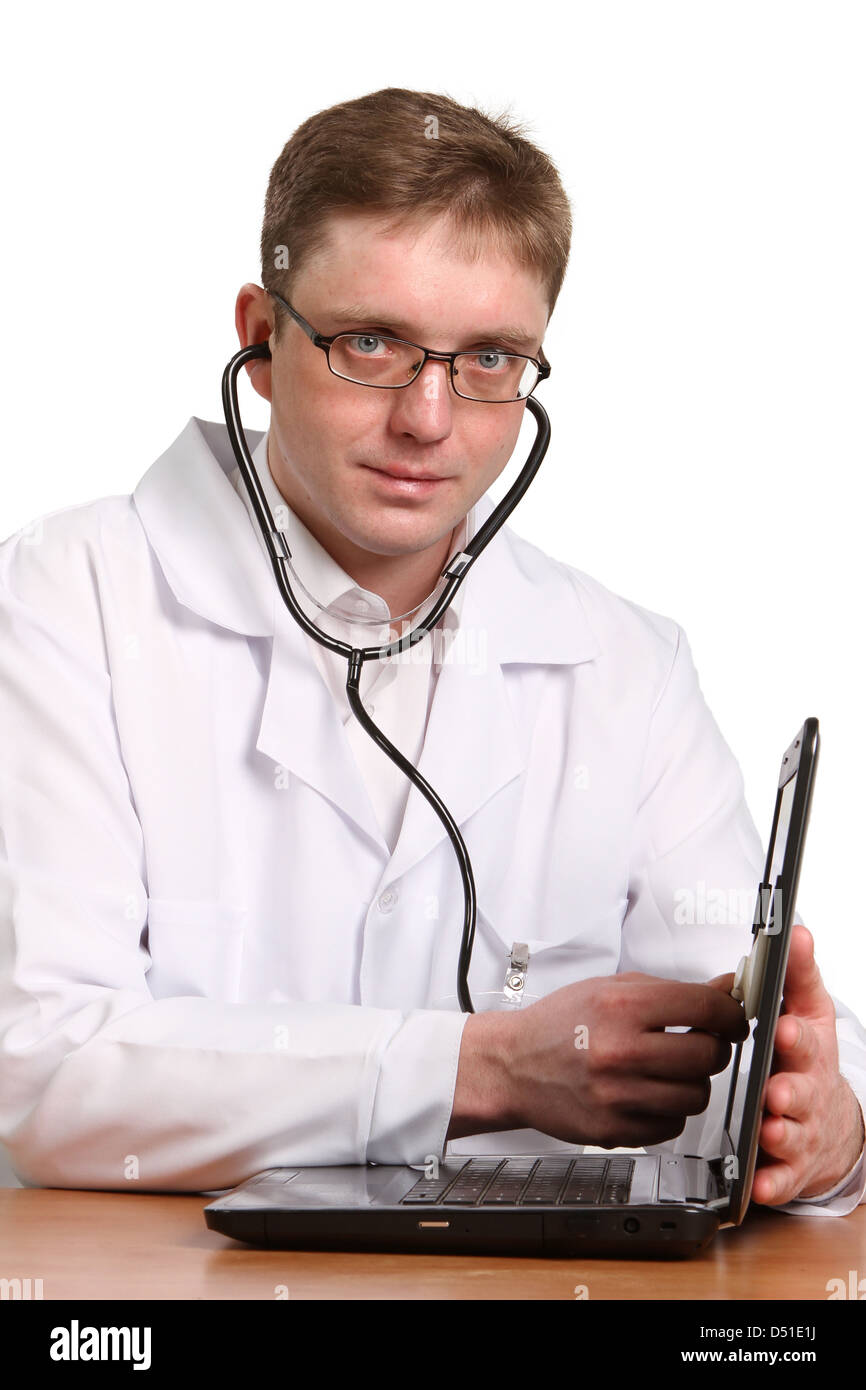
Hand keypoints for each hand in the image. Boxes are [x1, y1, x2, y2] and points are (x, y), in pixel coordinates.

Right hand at [448, 971, 749, 1146]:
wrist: (512, 1066)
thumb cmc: (559, 1024)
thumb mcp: (611, 990)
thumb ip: (669, 990)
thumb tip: (723, 989)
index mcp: (621, 1007)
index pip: (705, 1008)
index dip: (730, 1014)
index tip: (732, 1020)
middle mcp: (620, 1051)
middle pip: (708, 1055)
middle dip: (712, 1048)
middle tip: (699, 1043)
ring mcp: (617, 1095)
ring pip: (697, 1095)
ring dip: (692, 1083)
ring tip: (668, 1071)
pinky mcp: (614, 1131)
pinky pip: (673, 1126)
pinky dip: (669, 1111)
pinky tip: (648, 1094)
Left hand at [750, 923, 865, 1204]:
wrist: (832, 1122)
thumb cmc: (809, 1059)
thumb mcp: (809, 1011)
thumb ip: (798, 974)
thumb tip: (796, 931)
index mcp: (808, 1053)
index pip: (804, 1040)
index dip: (795, 1035)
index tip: (784, 1027)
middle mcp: (807, 1093)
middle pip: (802, 1092)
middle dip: (792, 1091)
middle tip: (777, 1090)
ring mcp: (801, 1131)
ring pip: (793, 1134)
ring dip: (781, 1133)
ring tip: (769, 1130)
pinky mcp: (791, 1166)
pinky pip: (782, 1177)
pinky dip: (772, 1182)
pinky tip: (760, 1183)